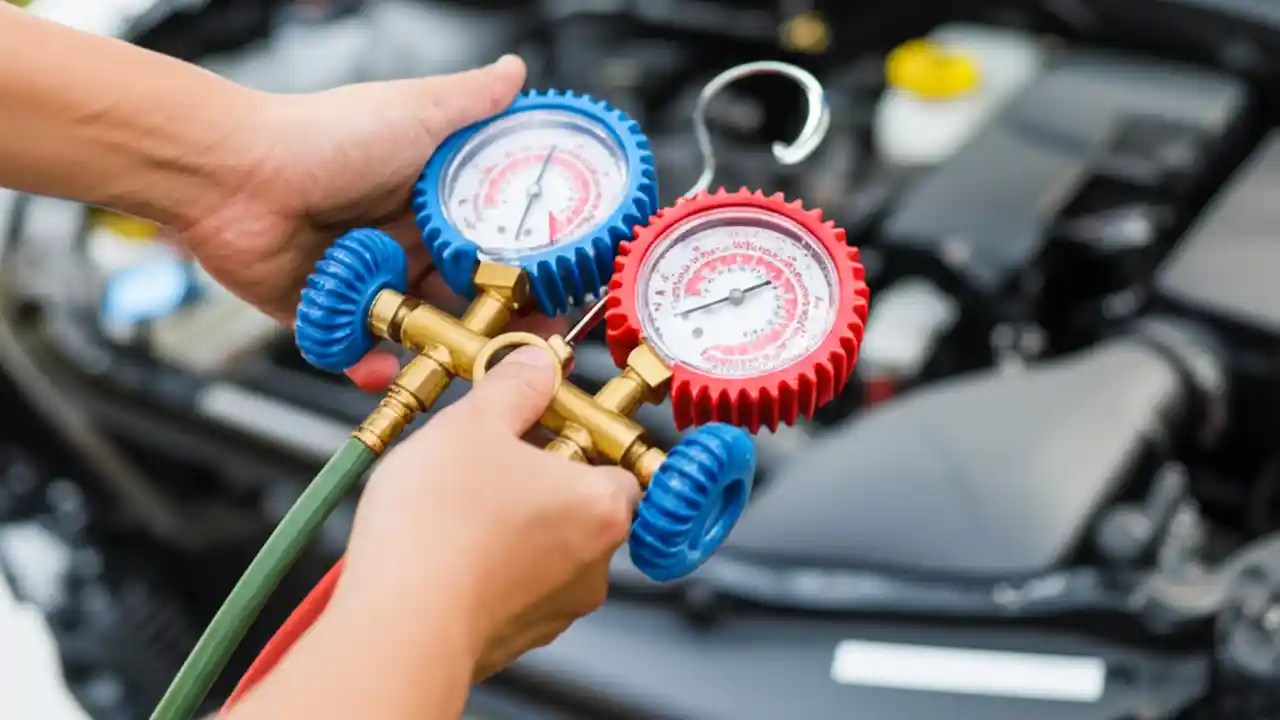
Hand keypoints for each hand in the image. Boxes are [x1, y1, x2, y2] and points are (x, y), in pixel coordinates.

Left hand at [175, 55, 562, 388]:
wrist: (233, 174)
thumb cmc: (318, 138)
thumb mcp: (413, 111)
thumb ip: (470, 101)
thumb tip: (515, 72)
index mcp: (427, 197)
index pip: (493, 240)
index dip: (526, 266)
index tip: (556, 286)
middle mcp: (401, 238)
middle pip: (465, 291)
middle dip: (496, 317)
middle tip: (523, 337)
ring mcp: (366, 277)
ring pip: (420, 325)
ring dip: (442, 343)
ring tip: (463, 355)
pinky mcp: (327, 311)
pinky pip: (359, 349)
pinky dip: (373, 363)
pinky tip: (388, 363)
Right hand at [329, 346, 638, 679]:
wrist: (397, 626)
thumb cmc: (439, 531)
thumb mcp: (474, 423)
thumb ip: (514, 386)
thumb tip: (537, 364)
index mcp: (603, 507)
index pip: (618, 460)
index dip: (576, 432)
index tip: (541, 418)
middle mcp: (593, 565)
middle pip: (579, 502)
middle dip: (535, 476)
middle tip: (489, 453)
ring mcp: (554, 608)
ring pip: (542, 545)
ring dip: (508, 519)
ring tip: (455, 499)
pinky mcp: (514, 636)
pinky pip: (509, 583)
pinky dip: (485, 561)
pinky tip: (443, 543)